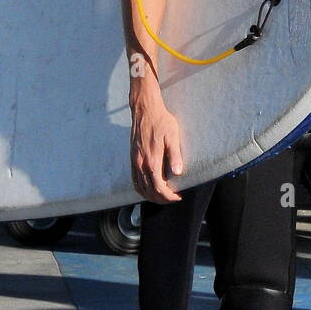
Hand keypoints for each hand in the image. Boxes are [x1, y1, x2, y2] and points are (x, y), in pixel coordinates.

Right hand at [130, 83, 183, 202]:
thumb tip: (178, 173)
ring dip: (151, 196)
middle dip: (161, 199)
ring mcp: (134, 161)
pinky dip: (141, 188)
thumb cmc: (161, 122)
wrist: (145, 110)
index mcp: (151, 160)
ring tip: (163, 197)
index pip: (159, 187)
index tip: (178, 197)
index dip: (169, 196)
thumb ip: (175, 155)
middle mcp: (140, 163)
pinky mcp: (132, 158)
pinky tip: (149, 188)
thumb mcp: (172, 136)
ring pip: (140, 187)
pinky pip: (134, 179)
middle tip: (173, 199)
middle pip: (149, 191)